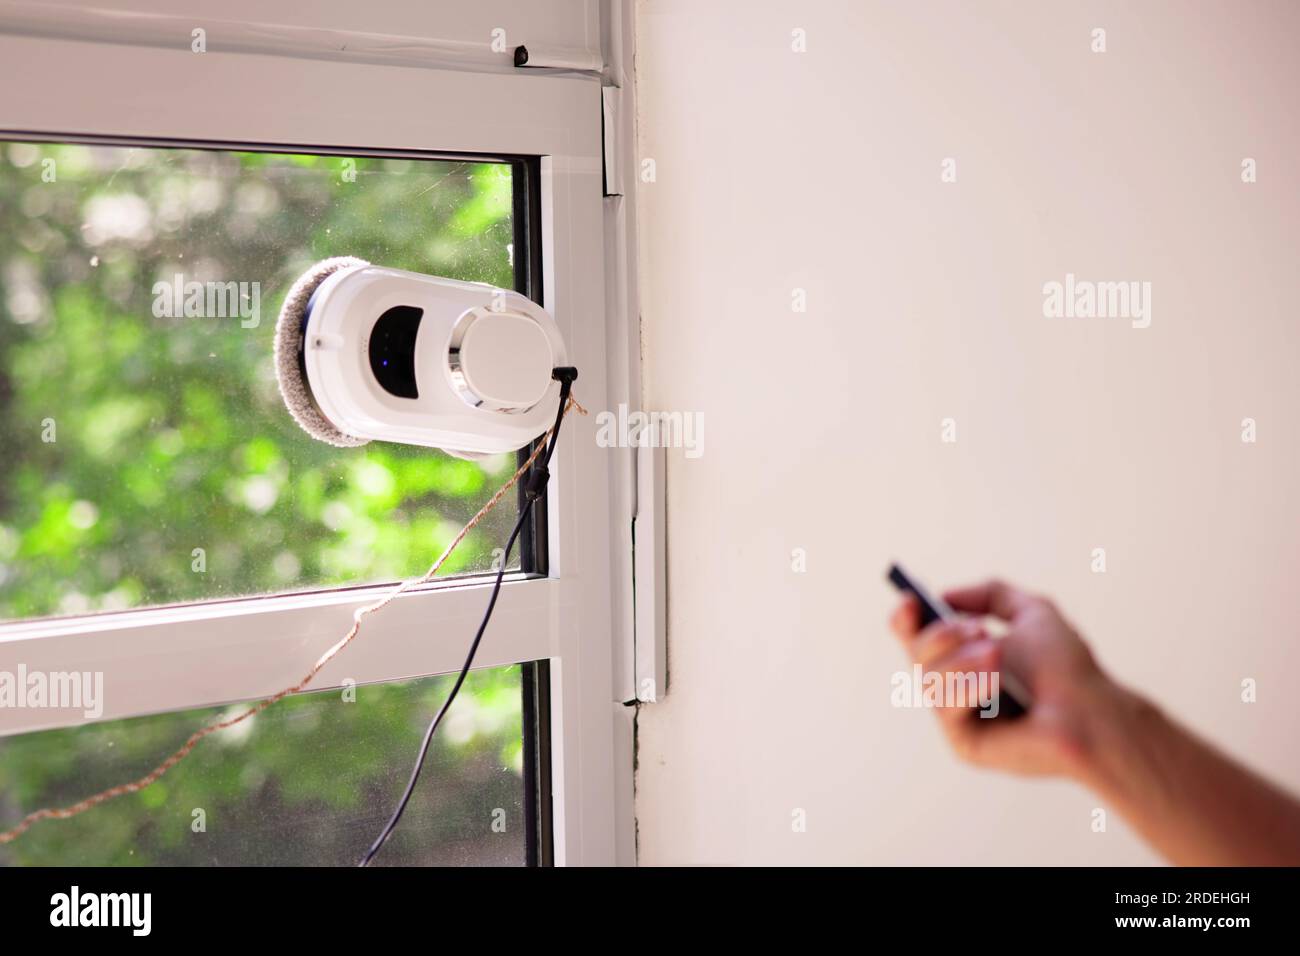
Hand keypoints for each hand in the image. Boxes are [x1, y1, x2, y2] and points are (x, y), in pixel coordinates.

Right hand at [889, 579, 1116, 778]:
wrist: (1092, 711)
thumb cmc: (1067, 668)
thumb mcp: (1032, 612)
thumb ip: (991, 594)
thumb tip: (944, 597)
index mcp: (963, 654)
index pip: (915, 635)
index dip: (905, 617)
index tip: (911, 600)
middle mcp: (954, 685)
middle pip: (916, 652)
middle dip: (940, 635)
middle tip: (974, 630)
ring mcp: (956, 715)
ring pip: (928, 677)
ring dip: (961, 659)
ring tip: (996, 656)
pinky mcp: (963, 743)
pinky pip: (945, 707)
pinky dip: (968, 687)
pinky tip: (994, 682)